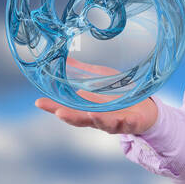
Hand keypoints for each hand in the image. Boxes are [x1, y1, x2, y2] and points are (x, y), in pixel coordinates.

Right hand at [34, 58, 158, 134]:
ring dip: (97, 119)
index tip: (40, 102)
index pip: (68, 109)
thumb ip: (81, 73)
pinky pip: (129, 124)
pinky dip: (126, 123)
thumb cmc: (118, 95)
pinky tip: (125, 119)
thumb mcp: (98, 80)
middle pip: (81, 120)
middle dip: (70, 117)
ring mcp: (115, 122)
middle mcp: (98, 118)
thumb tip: (64, 59)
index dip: (54, 107)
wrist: (144, 108)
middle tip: (59, 112)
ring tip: (90, 114)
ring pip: (104, 123)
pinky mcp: (133, 122)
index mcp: (88, 109)